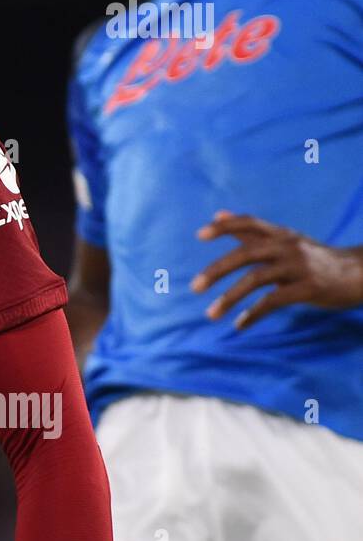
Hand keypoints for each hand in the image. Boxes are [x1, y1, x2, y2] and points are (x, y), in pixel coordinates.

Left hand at [192, 210, 362, 329]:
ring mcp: (299, 267)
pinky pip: (274, 301)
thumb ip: (251, 231)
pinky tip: (240, 325)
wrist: (360, 274)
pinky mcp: (309, 289)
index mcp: (281, 234)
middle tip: (194, 287)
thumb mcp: (285, 240)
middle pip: (246, 253)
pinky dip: (253, 314)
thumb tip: (218, 214)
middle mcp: (288, 247)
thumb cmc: (315, 258)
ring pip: (256, 279)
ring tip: (211, 315)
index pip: (250, 222)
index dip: (225, 226)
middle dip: (217, 270)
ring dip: (230, 298)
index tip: (200, 235)